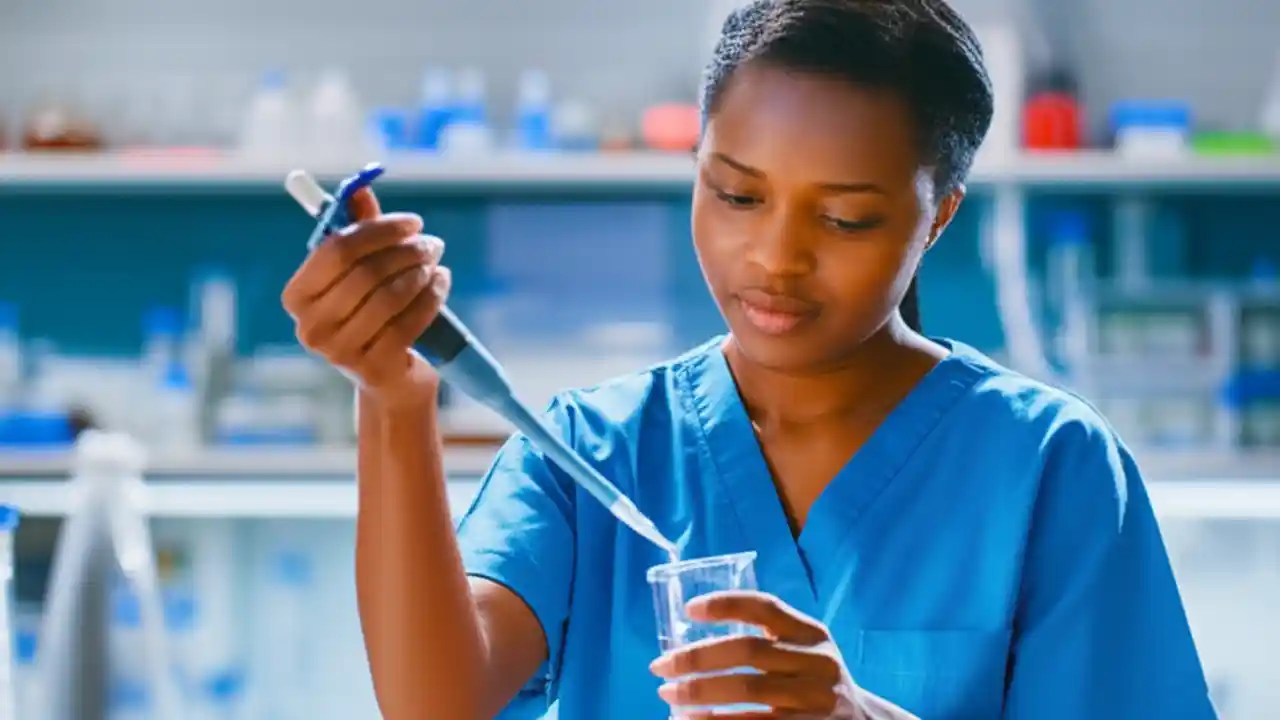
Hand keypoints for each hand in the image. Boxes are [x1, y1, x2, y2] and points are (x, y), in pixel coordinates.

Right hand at [281, 188, 449, 405]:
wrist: (389, 378)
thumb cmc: (372, 315)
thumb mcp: (362, 273)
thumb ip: (359, 232)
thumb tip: (360, 187)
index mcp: (298, 295)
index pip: (336, 250)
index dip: (378, 230)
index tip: (413, 222)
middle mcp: (311, 326)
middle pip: (365, 273)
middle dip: (406, 252)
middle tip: (433, 244)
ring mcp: (339, 352)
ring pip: (389, 297)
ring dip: (420, 273)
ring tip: (436, 264)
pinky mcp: (372, 369)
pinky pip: (409, 323)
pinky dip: (430, 298)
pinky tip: (441, 284)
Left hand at [650, 591, 877, 718]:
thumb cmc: (813, 680)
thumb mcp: (804, 649)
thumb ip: (767, 637)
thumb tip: (692, 634)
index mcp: (813, 633)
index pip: (765, 607)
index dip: (725, 604)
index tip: (688, 610)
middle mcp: (818, 662)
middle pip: (748, 651)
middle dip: (697, 658)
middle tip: (661, 666)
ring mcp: (816, 700)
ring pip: (748, 692)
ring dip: (700, 694)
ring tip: (668, 694)